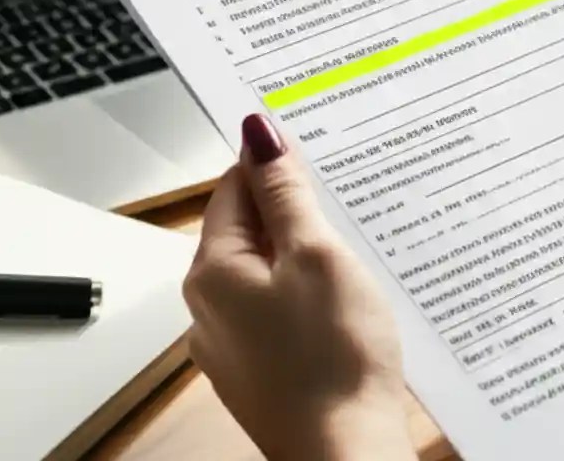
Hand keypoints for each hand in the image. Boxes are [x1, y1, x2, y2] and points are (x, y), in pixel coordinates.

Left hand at [182, 114, 414, 460]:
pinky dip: (309, 294)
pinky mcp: (263, 370)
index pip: (232, 190)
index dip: (273, 163)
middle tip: (345, 192)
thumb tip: (258, 135)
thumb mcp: (317, 256)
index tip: (314, 146)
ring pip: (267, 273)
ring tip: (354, 244)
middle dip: (294, 208)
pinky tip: (345, 299)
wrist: (346, 452)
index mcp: (212, 272)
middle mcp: (209, 309)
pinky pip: (280, 312)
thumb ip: (286, 195)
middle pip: (249, 231)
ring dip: (305, 252)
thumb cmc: (333, 358)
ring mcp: (234, 345)